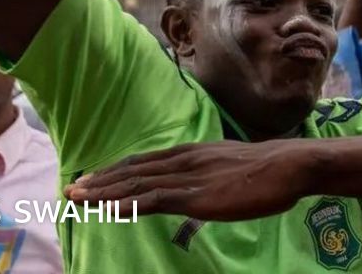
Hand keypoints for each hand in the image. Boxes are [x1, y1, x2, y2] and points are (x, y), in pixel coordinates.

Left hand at [64, 140, 312, 220]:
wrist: (288, 165)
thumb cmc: (268, 170)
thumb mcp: (230, 167)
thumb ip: (210, 175)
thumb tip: (203, 186)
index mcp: (191, 153)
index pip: (144, 162)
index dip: (116, 170)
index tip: (93, 178)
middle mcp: (182, 161)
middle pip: (132, 170)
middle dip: (100, 181)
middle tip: (72, 189)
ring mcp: (187, 178)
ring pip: (136, 184)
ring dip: (104, 192)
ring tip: (78, 198)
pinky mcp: (196, 196)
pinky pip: (154, 200)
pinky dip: (127, 204)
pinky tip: (108, 209)